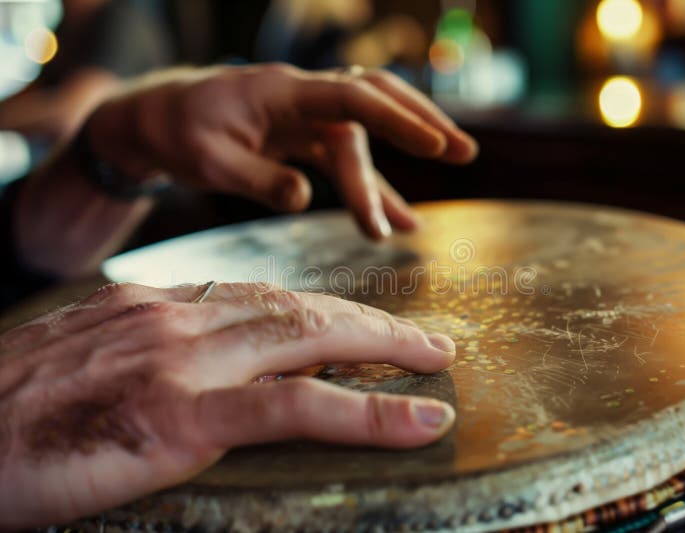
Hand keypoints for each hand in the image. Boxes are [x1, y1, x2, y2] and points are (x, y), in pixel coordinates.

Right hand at [0, 282, 455, 529]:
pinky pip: (294, 409)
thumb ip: (145, 355)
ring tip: (437, 363)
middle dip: (370, 322)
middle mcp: (175, 320)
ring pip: (307, 341)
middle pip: (297, 308)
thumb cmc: (6, 414)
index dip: (321, 311)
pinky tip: (418, 420)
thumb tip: (192, 371)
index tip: (360, 323)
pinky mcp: (180, 416)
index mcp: (153, 307)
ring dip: (383, 350)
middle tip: (427, 338)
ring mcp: (181, 363)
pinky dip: (366, 413)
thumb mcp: (82, 362)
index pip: (260, 298)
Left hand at [88, 64, 478, 237]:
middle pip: (377, 99)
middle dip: (422, 125)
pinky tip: (394, 223)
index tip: (436, 148)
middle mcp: (303, 99)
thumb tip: (305, 200)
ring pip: (366, 136)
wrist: (152, 121)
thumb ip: (257, 179)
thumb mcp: (206, 161)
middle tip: (464, 153)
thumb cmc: (175, 134)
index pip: (354, 99)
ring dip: (398, 172)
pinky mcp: (302, 139)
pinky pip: (347, 161)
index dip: (399, 120)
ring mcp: (305, 119)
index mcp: (283, 92)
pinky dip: (371, 190)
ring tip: (423, 219)